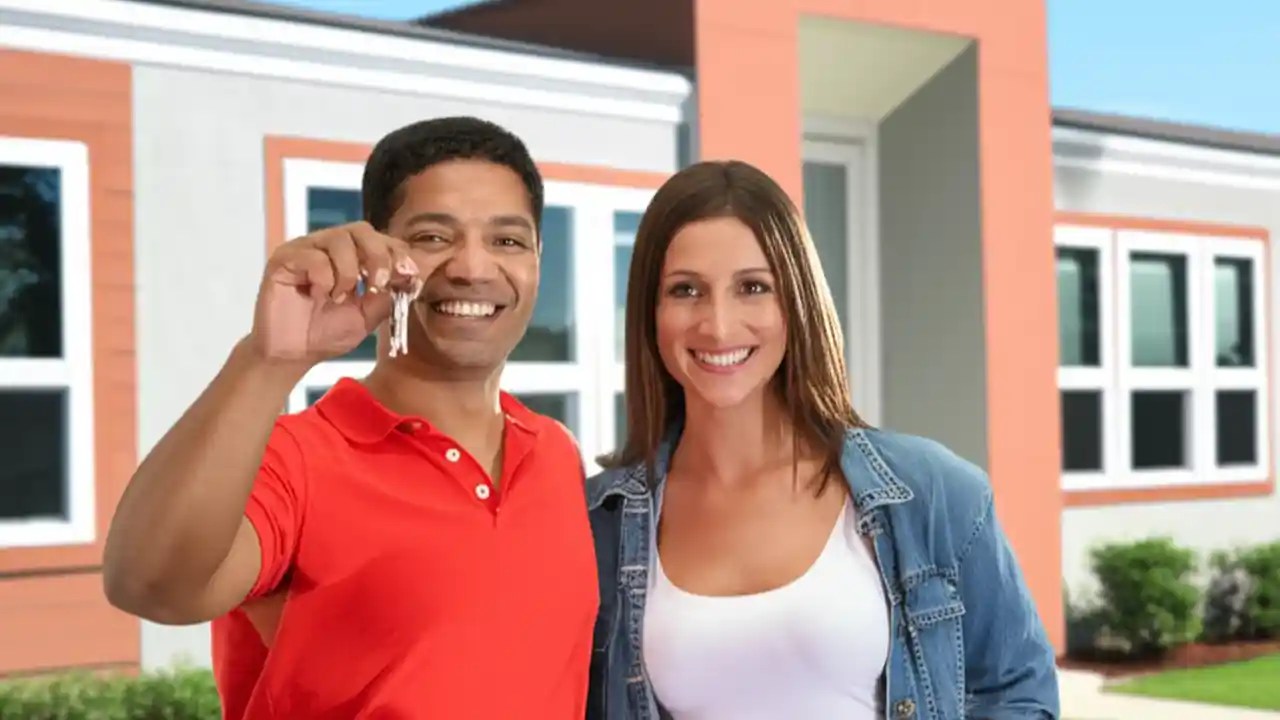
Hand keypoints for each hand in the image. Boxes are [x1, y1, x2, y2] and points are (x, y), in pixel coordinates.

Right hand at [248, 221, 418, 364]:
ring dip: (348, 273)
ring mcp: (306, 249)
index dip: (397, 253)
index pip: (380, 239)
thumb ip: (386, 295)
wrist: (291, 354)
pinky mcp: (284, 258)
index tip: (407, 276)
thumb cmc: (326, 333)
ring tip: (339, 298)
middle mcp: (328, 247)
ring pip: (338, 239)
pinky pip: (313, 256)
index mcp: (351, 256)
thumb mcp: (367, 316)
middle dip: (377, 256)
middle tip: (377, 285)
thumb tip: (408, 276)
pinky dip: (323, 279)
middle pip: (361, 229)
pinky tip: (317, 296)